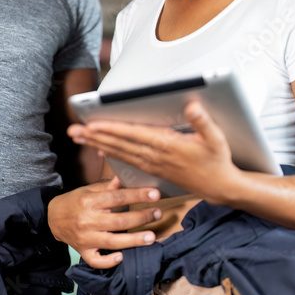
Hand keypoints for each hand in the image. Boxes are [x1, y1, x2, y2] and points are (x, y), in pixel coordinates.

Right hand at [48, 178, 161, 268]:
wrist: (52, 218)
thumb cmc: (75, 202)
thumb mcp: (88, 190)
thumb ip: (108, 186)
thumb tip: (125, 177)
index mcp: (90, 202)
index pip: (117, 197)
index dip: (137, 195)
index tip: (155, 194)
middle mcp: (88, 220)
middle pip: (119, 221)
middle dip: (141, 217)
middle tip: (157, 214)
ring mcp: (85, 238)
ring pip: (112, 242)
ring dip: (134, 240)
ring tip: (152, 237)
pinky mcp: (83, 251)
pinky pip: (96, 260)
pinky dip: (108, 260)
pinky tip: (121, 257)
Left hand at [69, 102, 241, 204]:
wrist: (220, 187)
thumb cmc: (217, 160)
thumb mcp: (216, 139)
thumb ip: (203, 122)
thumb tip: (192, 106)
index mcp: (167, 145)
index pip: (132, 135)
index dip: (111, 129)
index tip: (92, 124)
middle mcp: (155, 155)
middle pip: (120, 144)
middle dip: (95, 136)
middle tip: (73, 131)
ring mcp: (152, 164)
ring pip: (119, 153)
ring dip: (98, 144)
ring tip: (79, 137)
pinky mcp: (153, 170)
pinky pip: (126, 161)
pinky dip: (111, 154)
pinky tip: (100, 150)